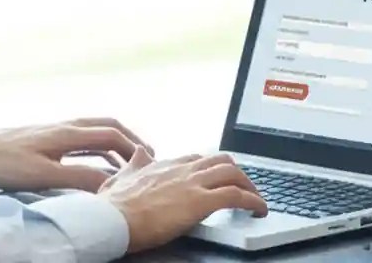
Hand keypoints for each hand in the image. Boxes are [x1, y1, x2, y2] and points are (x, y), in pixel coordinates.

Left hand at [0, 118, 152, 191]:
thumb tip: (111, 183)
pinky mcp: (47, 137)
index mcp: (68, 133)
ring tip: (130, 159)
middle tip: (149, 155)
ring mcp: (57, 130)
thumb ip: (78, 179)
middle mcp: (66, 126)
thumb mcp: (43, 176)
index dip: (133, 147)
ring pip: (97, 129)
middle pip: (109, 125)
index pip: (111, 134)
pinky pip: (84, 137)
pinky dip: (100, 146)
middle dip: (131, 139)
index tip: (149, 162)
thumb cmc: (5, 163)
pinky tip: (99, 161)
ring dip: (116, 141)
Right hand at [99, 147, 267, 253]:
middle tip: (242, 187)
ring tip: (256, 199)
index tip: (218, 177)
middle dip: (236, 173)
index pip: (197, 158)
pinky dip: (253, 201)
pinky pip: (237, 196)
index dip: (211, 167)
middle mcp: (182, 169)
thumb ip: (133, 164)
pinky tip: (259, 210)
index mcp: (165, 165)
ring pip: (234, 173)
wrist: (112, 219)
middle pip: (221, 160)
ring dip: (249, 186)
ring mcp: (193, 183)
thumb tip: (139, 151)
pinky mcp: (201, 202)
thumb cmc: (112, 206)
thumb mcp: (119, 178)